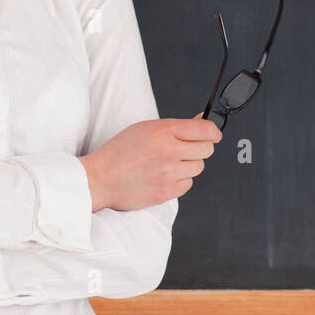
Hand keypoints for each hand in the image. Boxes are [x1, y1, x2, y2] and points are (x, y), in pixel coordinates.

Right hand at [78, 111, 221, 212]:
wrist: (101, 178)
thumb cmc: (120, 151)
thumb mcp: (146, 128)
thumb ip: (175, 126)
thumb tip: (202, 122)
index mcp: (163, 130)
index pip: (205, 130)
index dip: (213, 131)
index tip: (213, 133)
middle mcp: (169, 151)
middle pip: (207, 149)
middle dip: (201, 147)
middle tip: (187, 148)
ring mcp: (169, 173)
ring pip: (199, 167)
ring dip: (189, 164)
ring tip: (170, 162)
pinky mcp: (167, 192)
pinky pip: (188, 184)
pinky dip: (180, 180)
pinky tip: (165, 175)